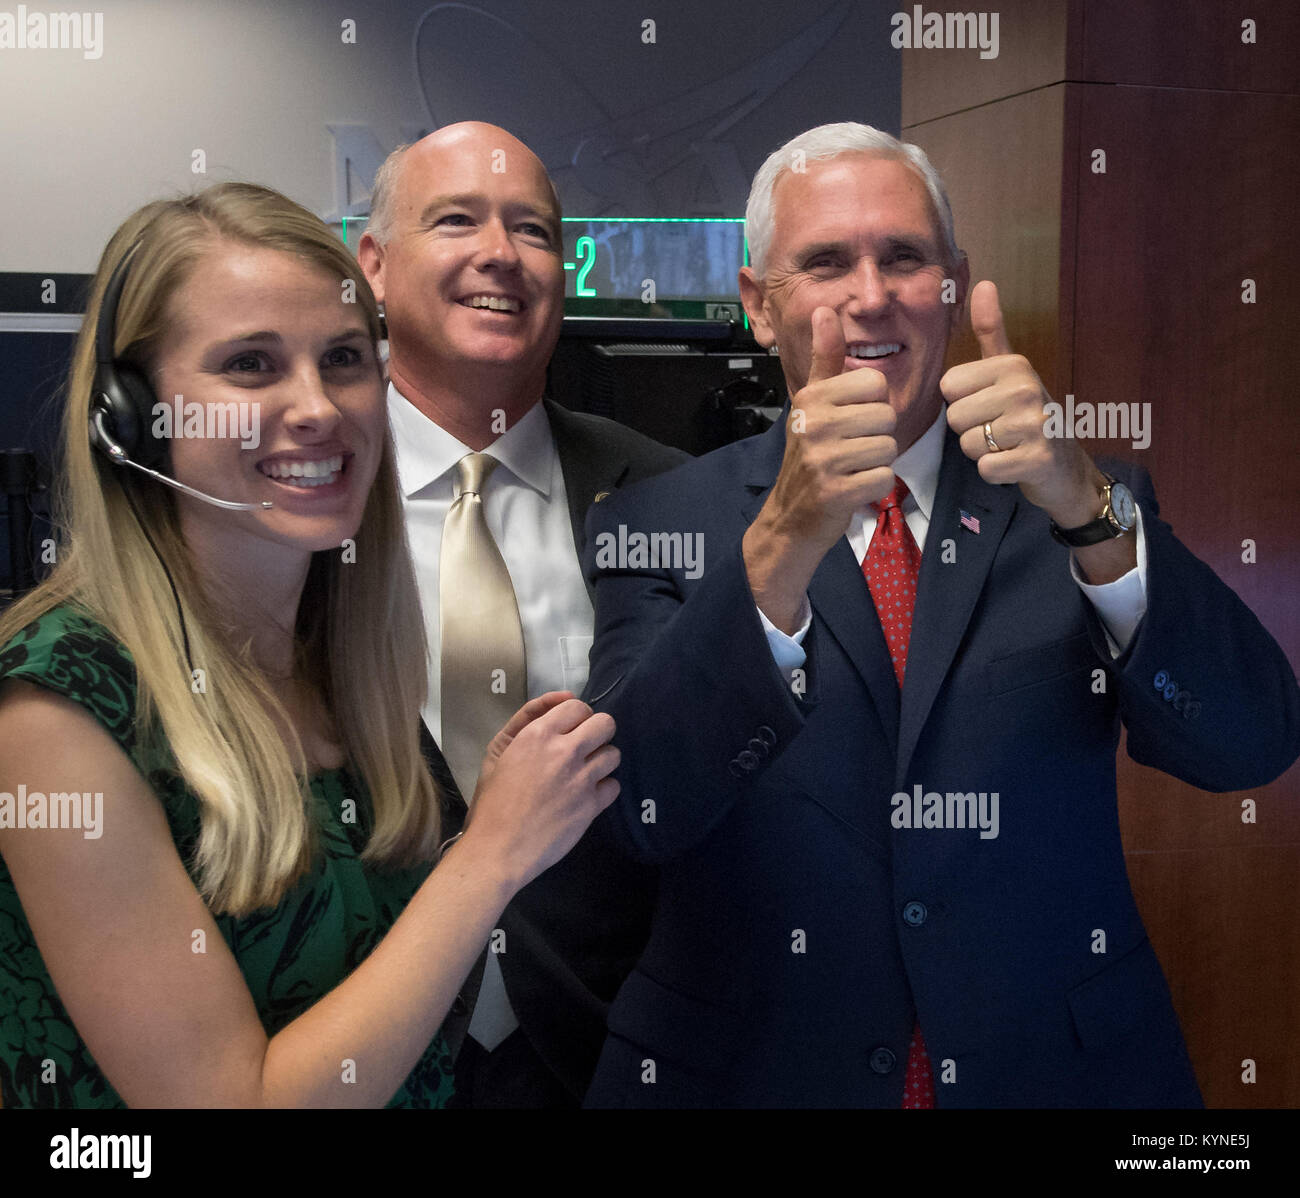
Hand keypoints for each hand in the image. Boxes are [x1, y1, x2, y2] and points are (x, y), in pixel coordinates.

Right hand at [463, 694, 619, 887]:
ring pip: (613, 754)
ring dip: (601, 761)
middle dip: (598, 733)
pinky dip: (604, 789)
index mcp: (538, 735)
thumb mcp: (498, 753)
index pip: (578, 706)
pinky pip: (614, 785)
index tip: (571, 730)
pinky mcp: (592, 805)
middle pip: (605, 724)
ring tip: (585, 774)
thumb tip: (565, 698)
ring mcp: (582, 779)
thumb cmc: (492, 801)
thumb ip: (527, 720)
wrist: (498, 848)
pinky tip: (587, 797)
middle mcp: (565, 751)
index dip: (577, 717)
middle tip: (585, 749)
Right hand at [760, 306, 898, 554]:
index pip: (875, 384)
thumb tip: (823, 311)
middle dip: (876, 436)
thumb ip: (824, 358)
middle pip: (886, 416)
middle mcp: (815, 424)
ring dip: (876, 463)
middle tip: (851, 449)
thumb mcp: (813, 402)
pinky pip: (883, 478)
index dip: (872, 405)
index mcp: (812, 397)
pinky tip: (852, 487)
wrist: (791, 515)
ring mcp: (823, 459)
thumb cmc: (810, 455)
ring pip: (888, 448)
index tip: (850, 421)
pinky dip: (874, 487)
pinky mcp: (836, 491)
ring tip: (851, 468)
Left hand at [941, 281, 1103, 525]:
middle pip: (955, 417)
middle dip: (971, 430)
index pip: (948, 387)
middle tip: (1000, 429)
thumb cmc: (1028, 416)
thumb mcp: (1009, 370)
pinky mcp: (1036, 459)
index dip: (962, 402)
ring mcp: (1034, 425)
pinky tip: (1016, 463)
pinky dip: (996, 471)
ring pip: (969, 445)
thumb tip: (984, 282)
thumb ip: (991, 330)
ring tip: (1009, 444)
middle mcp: (1025, 389)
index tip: (989, 405)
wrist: (1065, 465)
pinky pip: (986, 468)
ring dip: (983, 452)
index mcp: (1013, 365)